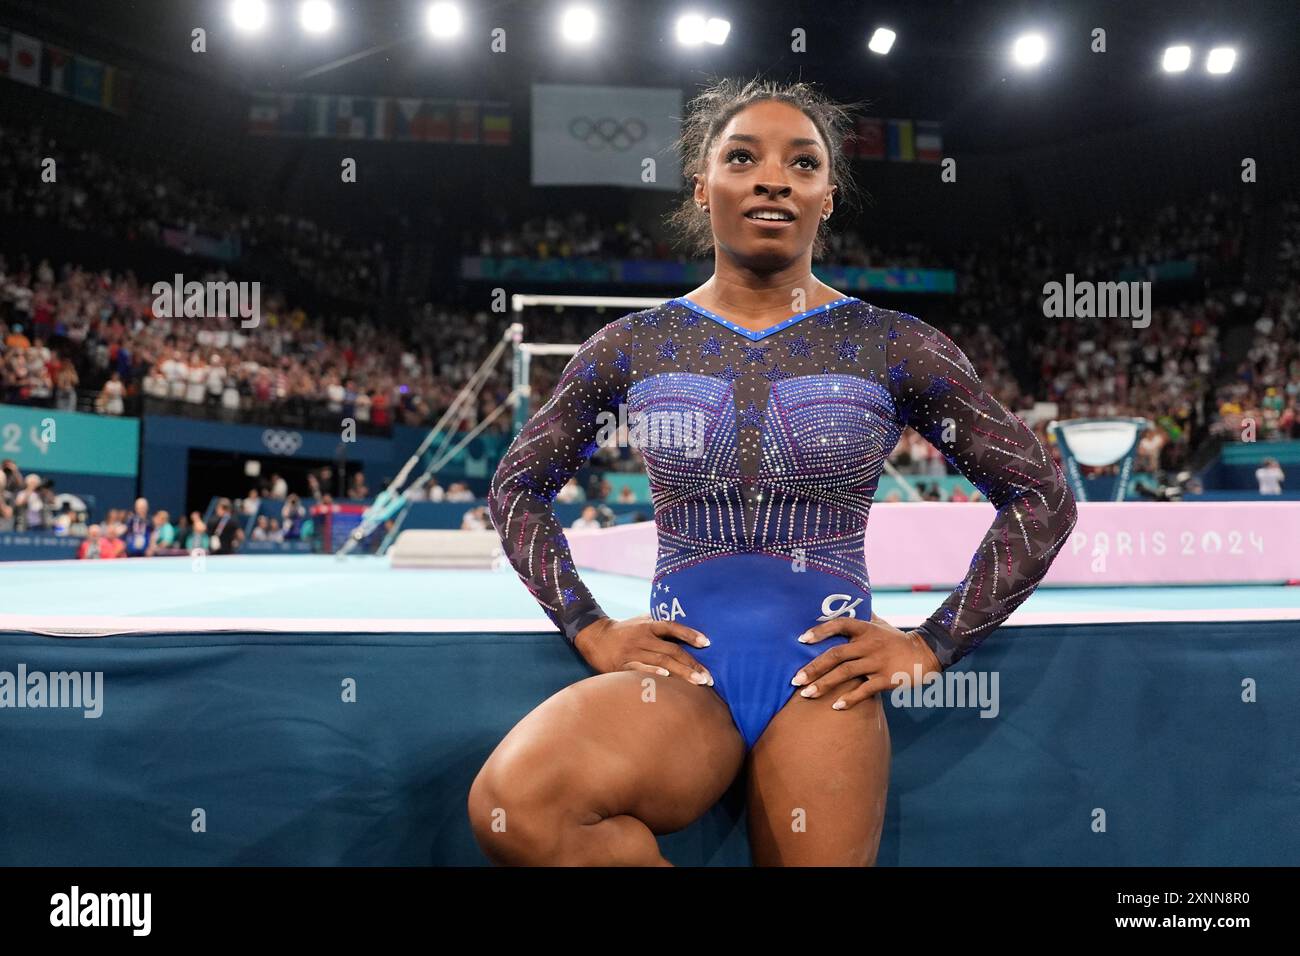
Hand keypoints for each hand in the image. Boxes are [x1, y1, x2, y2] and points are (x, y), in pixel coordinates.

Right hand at [573, 615, 713, 685]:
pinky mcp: (622, 665)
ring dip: (681, 672)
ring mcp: (632, 651)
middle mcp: (642, 638)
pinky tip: (666, 677)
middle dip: (692, 664)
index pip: (672, 627)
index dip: (690, 634)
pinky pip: (639, 669)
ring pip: (661, 661)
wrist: (595, 636)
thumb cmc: (625, 630)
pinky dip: (652, 672)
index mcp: (648, 625)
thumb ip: (661, 626)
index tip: (707, 643)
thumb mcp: (642, 621)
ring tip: (699, 682)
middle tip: (709, 677)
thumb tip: (687, 631)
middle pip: (672, 650)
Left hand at [791, 612, 941, 709]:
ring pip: (845, 674)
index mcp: (865, 629)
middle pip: (836, 655)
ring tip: (806, 694)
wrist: (926, 654)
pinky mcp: (887, 679)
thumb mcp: (880, 624)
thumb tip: (844, 604)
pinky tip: (835, 706)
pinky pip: (864, 690)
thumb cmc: (897, 639)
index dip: (820, 630)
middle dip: (813, 667)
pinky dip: (849, 699)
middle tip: (795, 679)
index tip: (801, 639)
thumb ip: (861, 617)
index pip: (839, 624)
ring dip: (824, 685)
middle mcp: (869, 644)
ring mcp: (878, 662)